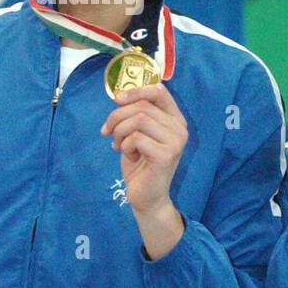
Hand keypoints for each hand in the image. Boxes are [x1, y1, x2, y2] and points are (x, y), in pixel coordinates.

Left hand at [101, 83, 187, 213]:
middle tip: (107, 131)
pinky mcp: (167, 155)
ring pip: (138, 120)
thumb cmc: (140, 164)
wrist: (147, 196)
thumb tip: (120, 95)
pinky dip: (125, 146)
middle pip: (142, 106)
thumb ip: (137, 114)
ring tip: (118, 145)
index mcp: (175, 119)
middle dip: (117, 116)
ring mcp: (176, 142)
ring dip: (119, 132)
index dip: (135, 91)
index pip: (160, 91)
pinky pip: (136, 138)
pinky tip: (128, 156)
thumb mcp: (138, 133)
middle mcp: (180, 128)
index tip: (117, 101)